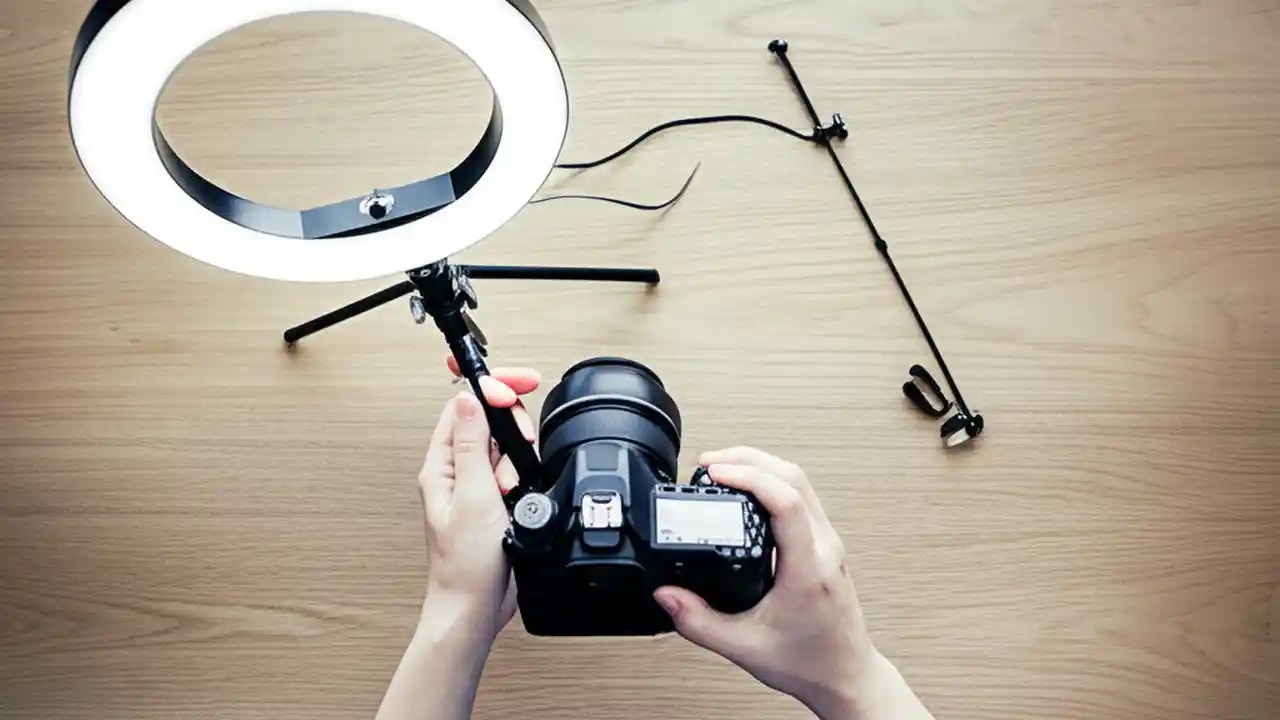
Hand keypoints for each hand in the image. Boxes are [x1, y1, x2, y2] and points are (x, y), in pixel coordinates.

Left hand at [416, 360, 540, 641]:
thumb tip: (468, 398)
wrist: (475, 606)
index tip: (517, 383)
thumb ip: (472, 445)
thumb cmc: (464, 565)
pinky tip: (521, 493)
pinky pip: (513, 471)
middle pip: (487, 420)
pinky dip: (523, 476)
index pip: (462, 405)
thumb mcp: (473, 495)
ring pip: (503, 446)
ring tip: (513, 484)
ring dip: (517, 457)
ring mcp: (475, 486)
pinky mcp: (493, 501)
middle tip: (523, 441)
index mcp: (441, 465)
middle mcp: (456, 471)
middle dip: (511, 424)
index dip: (490, 388)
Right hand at [652, 447, 928, 719]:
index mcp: (809, 570)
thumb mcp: (743, 647)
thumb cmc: (809, 663)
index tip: (715, 471)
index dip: (748, 477)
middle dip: (748, 459)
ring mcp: (830, 543)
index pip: (786, 502)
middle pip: (793, 478)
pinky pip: (803, 495)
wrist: (845, 675)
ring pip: (801, 481)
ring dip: (762, 464)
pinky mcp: (827, 543)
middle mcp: (825, 549)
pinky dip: (772, 479)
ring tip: (723, 466)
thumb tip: (666, 594)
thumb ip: (698, 622)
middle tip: (709, 462)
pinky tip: (750, 485)